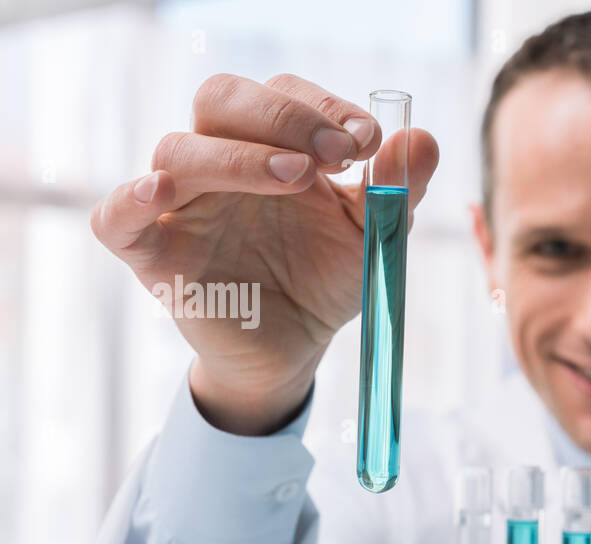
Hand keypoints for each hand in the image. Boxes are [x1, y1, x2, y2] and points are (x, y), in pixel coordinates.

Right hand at [90, 73, 438, 433]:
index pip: (283, 95)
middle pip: (222, 99)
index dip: (323, 107)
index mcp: (272, 146)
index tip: (370, 139)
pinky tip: (162, 192)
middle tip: (338, 153)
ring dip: (238, 155)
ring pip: (179, 150)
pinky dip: (132, 199)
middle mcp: (221, 163)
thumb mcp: (372, 234)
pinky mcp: (153, 254)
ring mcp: (182, 205)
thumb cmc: (325, 279)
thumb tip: (421, 139)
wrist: (296, 349)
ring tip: (299, 178)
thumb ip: (397, 189)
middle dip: (283, 117)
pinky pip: (117, 218)